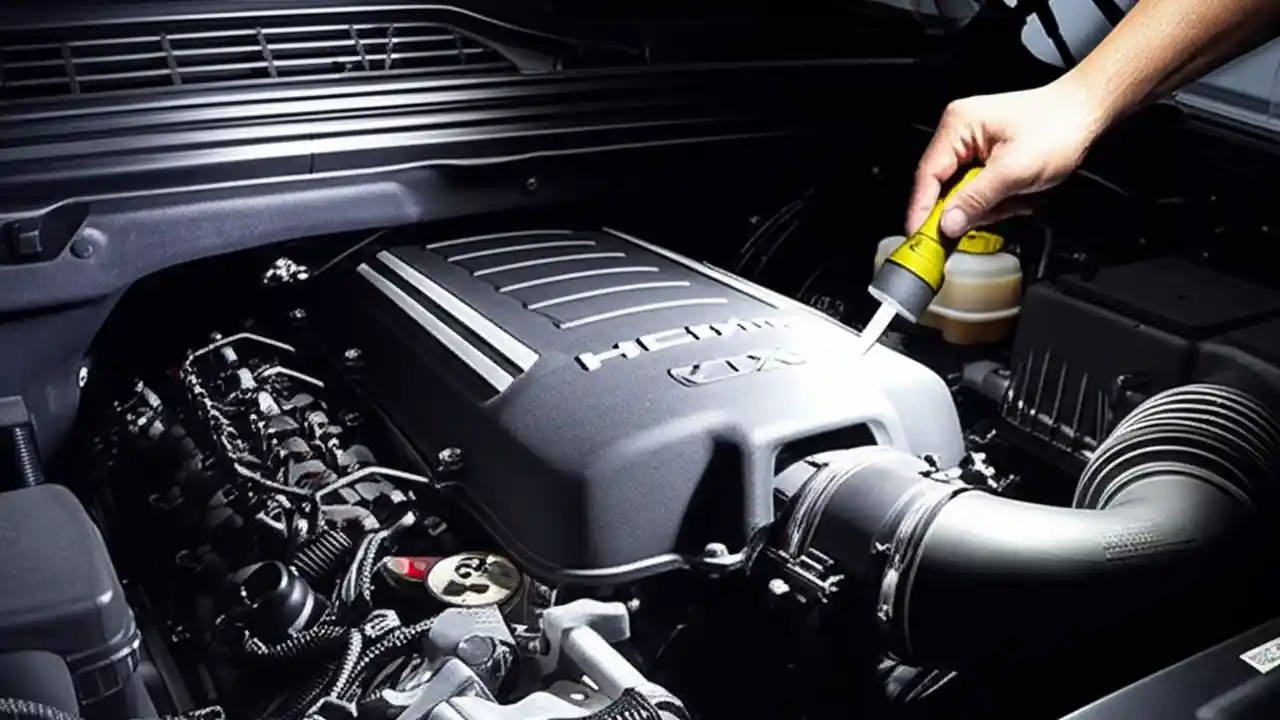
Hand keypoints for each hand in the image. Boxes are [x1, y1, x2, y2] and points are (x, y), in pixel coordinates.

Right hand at [907, 78, 1107, 237]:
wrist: (1088, 114)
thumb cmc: (1059, 127)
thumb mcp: (1015, 171)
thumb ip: (976, 200)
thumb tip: (947, 225)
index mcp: (957, 126)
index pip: (927, 176)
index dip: (922, 211)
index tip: (921, 238)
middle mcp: (958, 132)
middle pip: (943, 188)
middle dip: (970, 206)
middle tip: (997, 211)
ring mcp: (971, 144)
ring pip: (962, 193)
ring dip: (989, 204)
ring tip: (1018, 196)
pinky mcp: (985, 156)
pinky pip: (978, 189)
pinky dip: (998, 199)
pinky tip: (1019, 193)